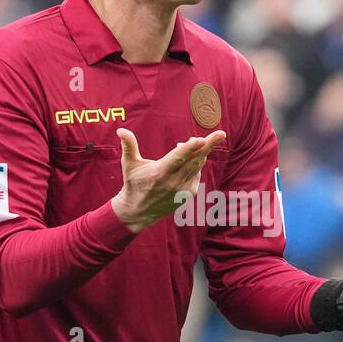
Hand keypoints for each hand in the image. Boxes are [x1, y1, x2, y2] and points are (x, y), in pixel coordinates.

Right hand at [110, 127, 226, 232]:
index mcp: (160, 172)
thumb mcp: (129, 165)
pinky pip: (196, 176)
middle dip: (208, 146)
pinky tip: (190, 161)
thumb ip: (128, 146)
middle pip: (195, 161)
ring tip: (196, 144)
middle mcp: (173, 182)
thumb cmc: (132, 184)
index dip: (191, 148)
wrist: (137, 212)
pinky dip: (196, 166)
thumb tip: (121, 130)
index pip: (179, 157)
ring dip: (200, 153)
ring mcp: (182, 190)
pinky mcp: (187, 196)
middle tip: (221, 134)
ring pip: (197, 167)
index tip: (202, 139)